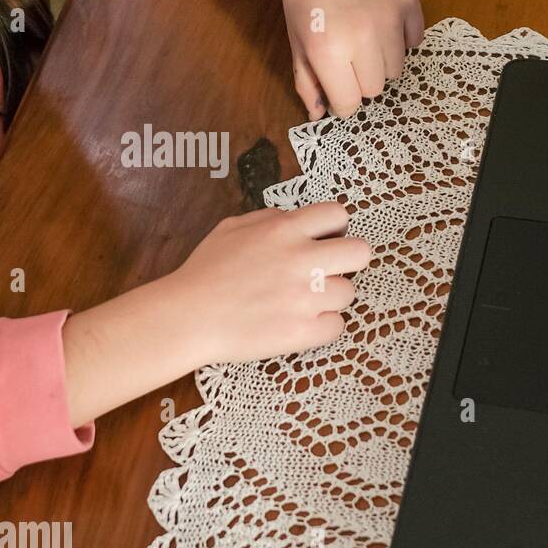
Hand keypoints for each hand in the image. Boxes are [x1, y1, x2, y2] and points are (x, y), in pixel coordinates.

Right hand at [61, 203, 370, 426]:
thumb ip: (270, 219)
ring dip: (330, 298)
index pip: (338, 214)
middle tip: (327, 273)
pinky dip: (322, 327)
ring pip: (349, 293)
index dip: (335, 228)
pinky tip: (300, 324)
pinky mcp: (304, 332)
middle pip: (360, 253)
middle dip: (348, 262)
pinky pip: (338, 326)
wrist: (187, 318)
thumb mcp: (232, 228)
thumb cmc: (206, 272)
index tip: (324, 241)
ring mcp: (305, 299)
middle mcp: (301, 261)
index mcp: (284, 231)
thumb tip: (296, 219)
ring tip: (303, 303)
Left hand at [266, 0, 423, 119]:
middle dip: (360, 79)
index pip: (349, 104)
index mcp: (328, 50)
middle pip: (375, 89)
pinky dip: (402, 39)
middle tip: (348, 56)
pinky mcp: (409, 2)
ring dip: (381, 61)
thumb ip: (307, 81)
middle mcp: (363, 37)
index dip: (341, 99)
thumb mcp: (296, 39)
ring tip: (365, 37)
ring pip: (396, 70)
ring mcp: (390, 18)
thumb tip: (321, 114)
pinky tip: (382, 20)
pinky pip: (414, 42)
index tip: (337, 85)